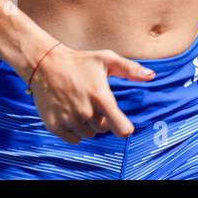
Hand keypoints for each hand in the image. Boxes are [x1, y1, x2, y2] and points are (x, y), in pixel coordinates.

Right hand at [27, 44, 155, 142]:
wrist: (45, 64)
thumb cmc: (80, 61)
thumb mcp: (106, 59)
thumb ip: (130, 69)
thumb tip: (152, 76)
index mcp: (101, 97)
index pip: (121, 128)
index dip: (124, 128)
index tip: (123, 124)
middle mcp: (85, 111)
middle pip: (104, 129)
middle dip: (102, 119)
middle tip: (93, 101)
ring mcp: (69, 119)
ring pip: (89, 134)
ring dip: (88, 124)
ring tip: (80, 105)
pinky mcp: (54, 126)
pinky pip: (73, 139)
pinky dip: (74, 130)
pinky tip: (70, 113)